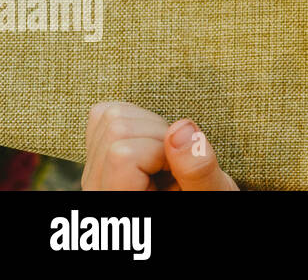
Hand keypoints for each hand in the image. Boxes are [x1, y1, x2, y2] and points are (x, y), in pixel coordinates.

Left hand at [82, 101, 238, 190]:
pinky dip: (137, 117)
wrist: (191, 193)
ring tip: (165, 154)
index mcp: (120, 199)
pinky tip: (151, 142)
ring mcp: (93, 167)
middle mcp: (97, 184)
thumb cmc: (202, 195)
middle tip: (173, 160)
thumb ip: (198, 168)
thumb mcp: (211, 192)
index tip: (176, 170)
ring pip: (110, 114)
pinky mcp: (98, 149)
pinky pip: (104, 112)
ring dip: (151, 126)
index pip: (123, 154)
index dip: (161, 150)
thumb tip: (181, 127)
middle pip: (116, 127)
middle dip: (158, 133)